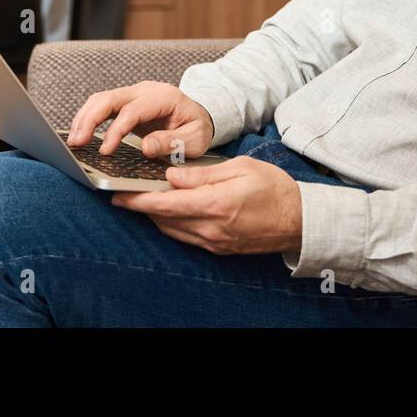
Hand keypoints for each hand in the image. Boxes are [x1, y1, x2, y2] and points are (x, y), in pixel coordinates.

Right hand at [69, 80, 215, 161]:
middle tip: (77, 142)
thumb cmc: (197, 128)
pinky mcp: (125, 103)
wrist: (199, 116)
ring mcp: (133, 94)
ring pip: (101, 99)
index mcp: (164, 97)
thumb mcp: (194, 140)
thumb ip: (172, 142)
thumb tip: (145, 147)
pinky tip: (79, 134)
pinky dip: (88, 118)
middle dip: (90, 119)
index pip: (133, 110)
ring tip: (73, 141)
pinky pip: (102, 105)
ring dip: (84, 118)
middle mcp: (145, 91)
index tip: (106, 150)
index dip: (116, 130)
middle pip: (110, 98)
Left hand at [111, 155, 303, 254]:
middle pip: (164, 219)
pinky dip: (171, 224)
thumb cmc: (273, 187)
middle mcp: (211, 228)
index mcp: (215, 204)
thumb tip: (172, 176)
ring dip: (154, 216)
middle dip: (140, 207)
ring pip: (172, 230)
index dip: (138, 200)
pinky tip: (167, 212)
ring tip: (140, 201)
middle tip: (121, 194)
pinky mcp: (219, 248)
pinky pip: (186, 237)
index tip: (118, 193)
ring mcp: (214, 242)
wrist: (299, 220)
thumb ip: (203, 175)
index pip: (166, 203)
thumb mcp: (240, 168)